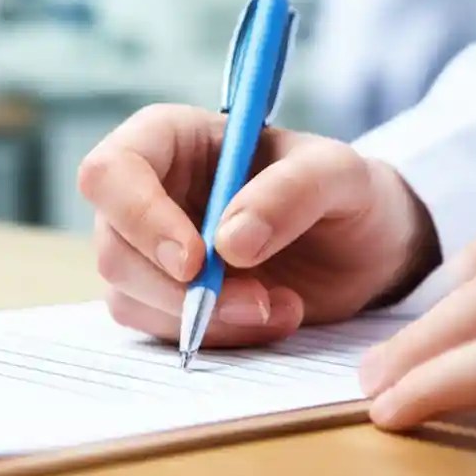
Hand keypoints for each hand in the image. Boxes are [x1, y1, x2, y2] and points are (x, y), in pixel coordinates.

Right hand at [78, 104, 437, 346]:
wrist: (365, 250)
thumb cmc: (345, 192)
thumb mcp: (340, 174)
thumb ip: (292, 192)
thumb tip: (231, 243)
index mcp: (169, 138)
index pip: (111, 171)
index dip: (139, 216)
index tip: (197, 260)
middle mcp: (146, 192)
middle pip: (113, 244)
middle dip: (180, 287)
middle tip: (258, 301)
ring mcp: (149, 249)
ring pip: (129, 295)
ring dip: (204, 317)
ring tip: (282, 307)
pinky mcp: (164, 298)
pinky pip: (160, 329)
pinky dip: (215, 336)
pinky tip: (269, 319)